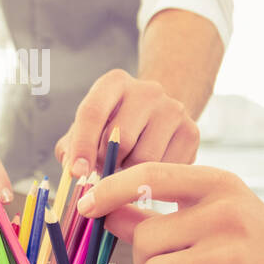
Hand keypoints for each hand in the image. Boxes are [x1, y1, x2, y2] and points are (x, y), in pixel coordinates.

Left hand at [54, 69, 199, 178]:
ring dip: (129, 174)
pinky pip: (166, 170)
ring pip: (144, 159)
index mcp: (114, 82)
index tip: (77, 173)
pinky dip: (153, 180)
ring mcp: (173, 109)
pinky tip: (148, 169)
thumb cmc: (112, 126)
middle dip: (107, 163)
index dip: (82, 146)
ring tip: (126, 167)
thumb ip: (71, 147)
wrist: (156, 117)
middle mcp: (148, 89)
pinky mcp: (192, 131)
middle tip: (105, 169)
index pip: (93, 112)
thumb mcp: (87, 129)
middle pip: (120, 140)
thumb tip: (73, 170)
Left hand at [75, 163, 263, 263]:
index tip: (85, 204)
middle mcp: (226, 213)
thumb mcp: (212, 213)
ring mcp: (233, 254)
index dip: (110, 189)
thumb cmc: (254, 246)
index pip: (150, 175)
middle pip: (145, 240)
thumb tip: (101, 209)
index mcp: (219, 184)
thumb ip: (157, 211)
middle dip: (152, 260)